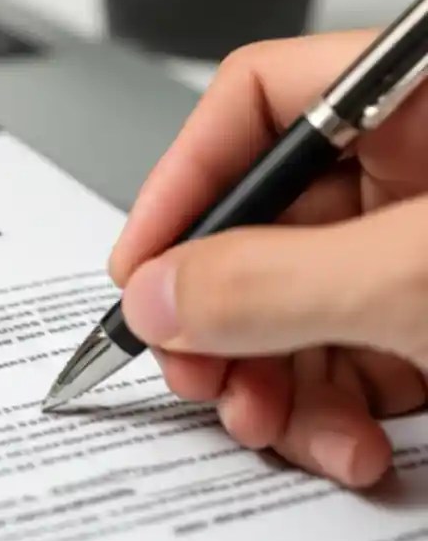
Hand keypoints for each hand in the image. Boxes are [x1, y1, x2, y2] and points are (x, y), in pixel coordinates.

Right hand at [111, 29, 427, 488]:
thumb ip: (272, 283)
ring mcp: (424, 243)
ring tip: (265, 423)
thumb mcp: (413, 276)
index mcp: (418, 96)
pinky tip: (343, 444)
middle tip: (194, 366)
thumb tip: (158, 296)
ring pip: (298, 300)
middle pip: (263, 221)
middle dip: (221, 314)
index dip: (181, 181)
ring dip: (268, 379)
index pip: (255, 100)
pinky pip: (353, 351)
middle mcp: (417, 162)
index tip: (140, 265)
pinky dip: (332, 409)